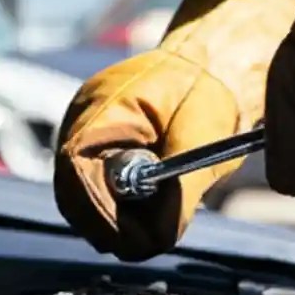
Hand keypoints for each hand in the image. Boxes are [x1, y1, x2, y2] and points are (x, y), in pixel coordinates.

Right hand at [54, 0, 294, 260]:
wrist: (219, 54)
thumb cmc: (215, 89)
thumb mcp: (205, 145)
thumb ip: (176, 196)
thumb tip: (155, 238)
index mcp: (103, 109)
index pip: (78, 179)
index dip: (106, 218)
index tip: (141, 239)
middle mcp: (82, 117)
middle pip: (74, 194)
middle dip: (113, 220)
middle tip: (155, 230)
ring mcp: (84, 125)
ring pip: (83, 194)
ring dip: (118, 211)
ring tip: (160, 205)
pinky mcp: (96, 135)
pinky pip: (96, 180)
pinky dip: (122, 195)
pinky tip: (153, 189)